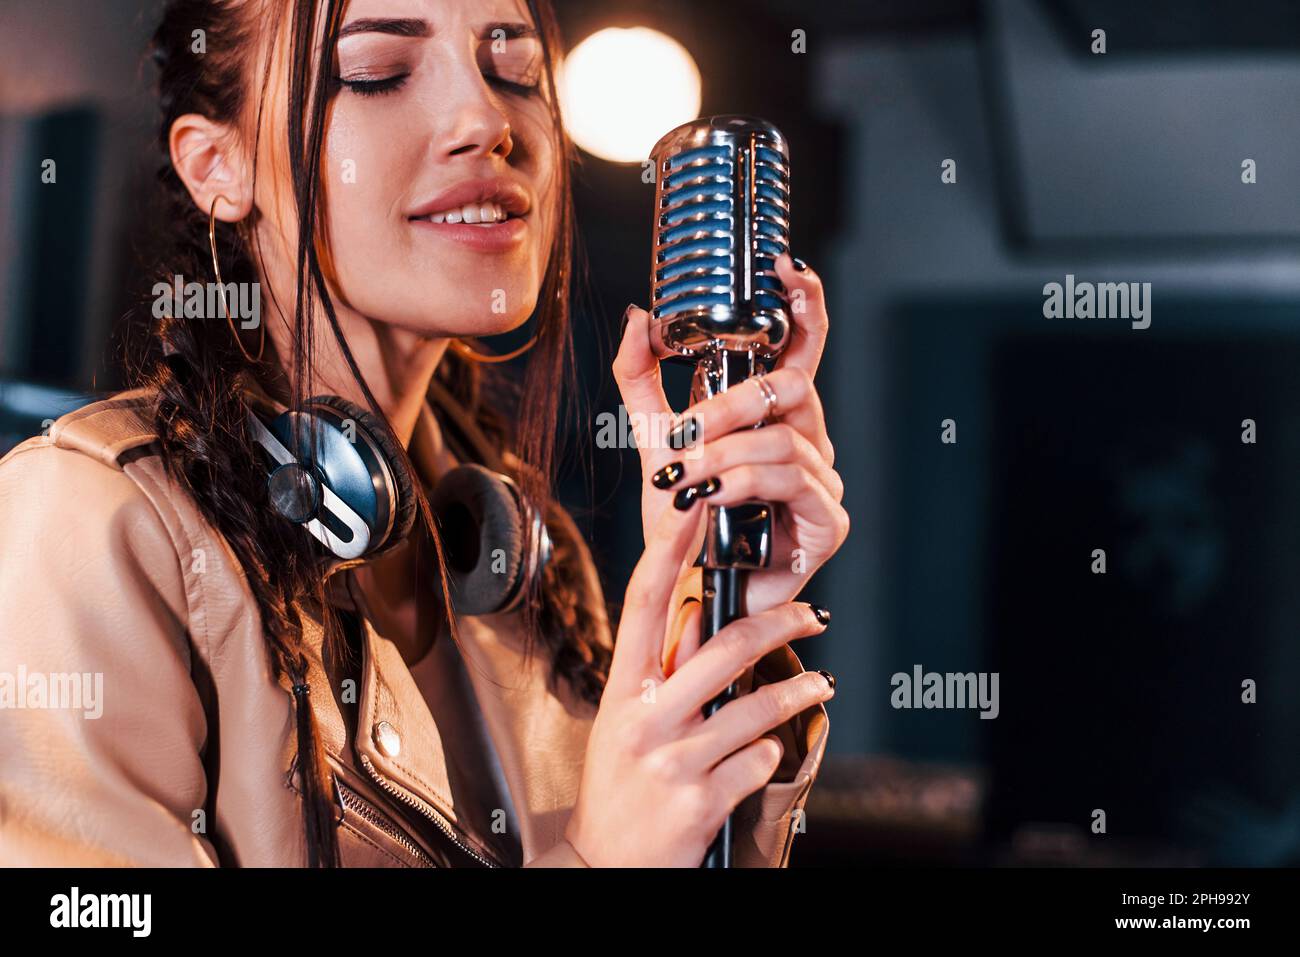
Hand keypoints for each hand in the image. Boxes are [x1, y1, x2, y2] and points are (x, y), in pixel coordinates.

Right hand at [563, 500, 834, 866]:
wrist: (607, 866)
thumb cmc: (619, 784)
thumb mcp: (627, 719)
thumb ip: (663, 668)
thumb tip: (699, 612)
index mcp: (622, 688)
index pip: (644, 604)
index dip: (668, 551)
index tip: (694, 508)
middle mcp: (643, 718)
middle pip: (723, 648)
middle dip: (779, 624)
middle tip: (814, 613)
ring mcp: (673, 762)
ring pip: (755, 708)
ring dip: (799, 693)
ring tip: (821, 685)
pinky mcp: (701, 802)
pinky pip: (758, 762)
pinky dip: (769, 757)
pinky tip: (765, 758)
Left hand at [612, 253, 849, 622]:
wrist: (697, 589)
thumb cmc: (690, 519)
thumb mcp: (657, 440)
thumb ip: (642, 379)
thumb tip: (637, 318)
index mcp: (774, 413)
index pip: (800, 346)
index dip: (803, 303)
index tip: (783, 267)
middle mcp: (806, 438)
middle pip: (789, 386)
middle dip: (729, 404)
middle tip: (686, 431)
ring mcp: (823, 479)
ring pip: (782, 438)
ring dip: (722, 455)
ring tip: (683, 479)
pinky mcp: (827, 521)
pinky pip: (790, 481)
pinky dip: (743, 483)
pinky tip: (712, 495)